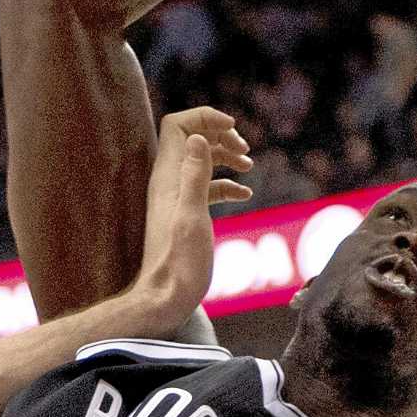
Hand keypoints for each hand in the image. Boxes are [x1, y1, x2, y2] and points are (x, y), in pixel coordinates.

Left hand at [133, 106, 254, 313]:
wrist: (168, 297)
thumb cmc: (180, 263)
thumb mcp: (192, 217)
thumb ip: (194, 176)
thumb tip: (197, 137)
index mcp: (168, 177)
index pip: (177, 125)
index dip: (204, 118)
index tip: (233, 129)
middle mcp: (169, 182)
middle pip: (192, 137)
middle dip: (221, 135)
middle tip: (245, 151)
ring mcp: (178, 198)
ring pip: (202, 161)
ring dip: (227, 157)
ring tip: (249, 167)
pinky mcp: (188, 215)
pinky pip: (207, 187)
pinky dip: (226, 184)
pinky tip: (244, 195)